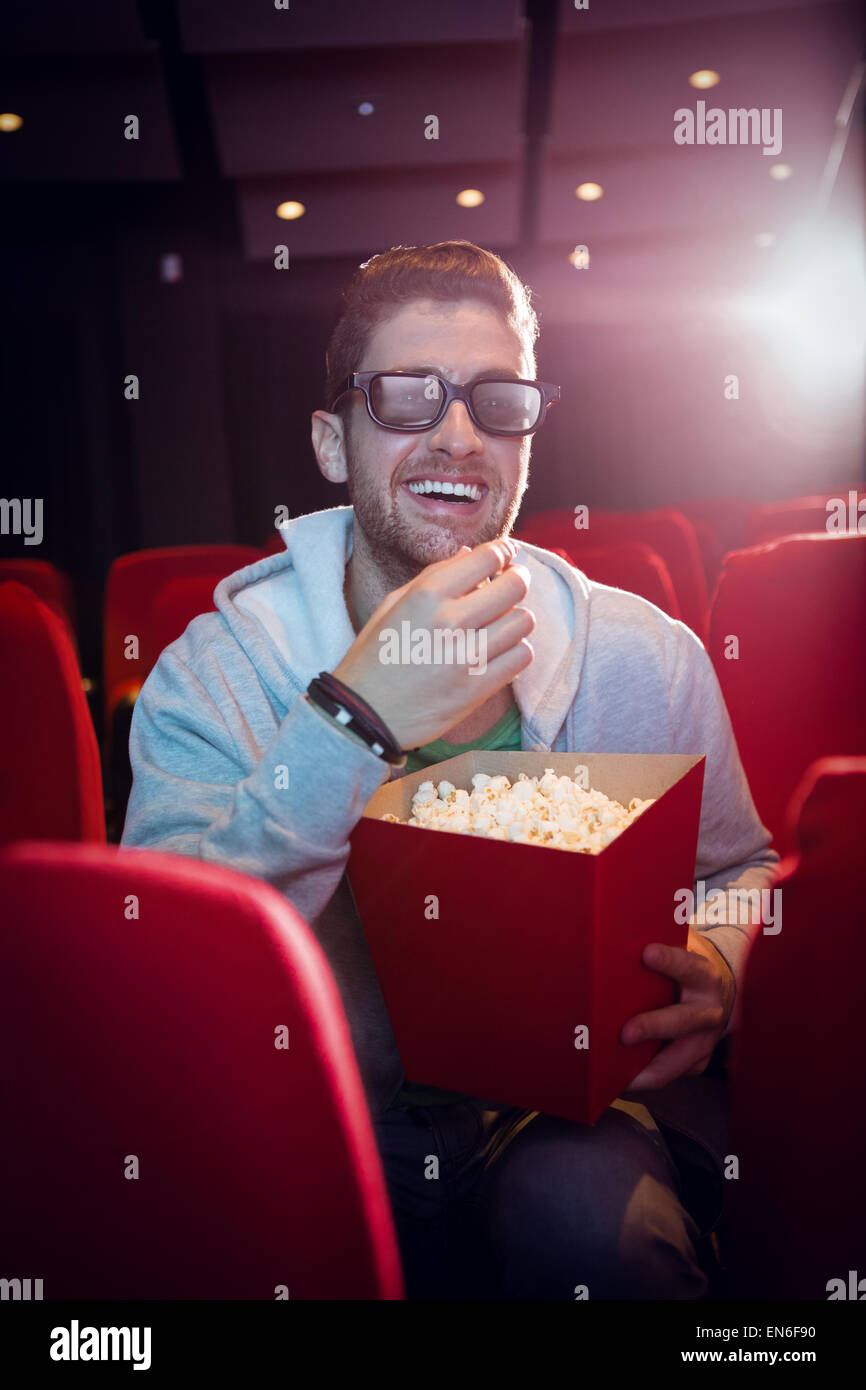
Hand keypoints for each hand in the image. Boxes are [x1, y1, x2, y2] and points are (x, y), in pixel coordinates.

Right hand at [332, 539, 534, 750]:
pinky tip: (499, 651)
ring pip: (523, 621)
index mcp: (426, 595)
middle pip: (514, 587)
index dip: (503, 551)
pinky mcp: (478, 688)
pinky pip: (521, 657)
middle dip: (518, 580)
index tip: (507, 554)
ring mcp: (466, 657)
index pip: (486, 558)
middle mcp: (450, 621)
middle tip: (512, 584)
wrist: (364, 715)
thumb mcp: (392, 605)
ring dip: (515, 619)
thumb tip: (468, 553)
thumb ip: (433, 577)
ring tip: (501, 624)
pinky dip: (515, 650)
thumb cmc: (375, 657)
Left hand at [619, 928, 735, 1089]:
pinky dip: (642, 1078)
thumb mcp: (682, 951)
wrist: (720, 994)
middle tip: (625, 1033)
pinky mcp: (698, 1062)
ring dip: (646, 1068)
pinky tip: (619, 1079)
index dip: (668, 960)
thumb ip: (658, 946)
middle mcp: (708, 1010)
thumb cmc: (686, 970)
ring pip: (677, 1060)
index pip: (687, 966)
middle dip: (653, 1027)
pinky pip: (667, 1074)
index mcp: (703, 976)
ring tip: (615, 1073)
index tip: (646, 953)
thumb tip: (615, 938)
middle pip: (683, 1020)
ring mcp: (705, 1040)